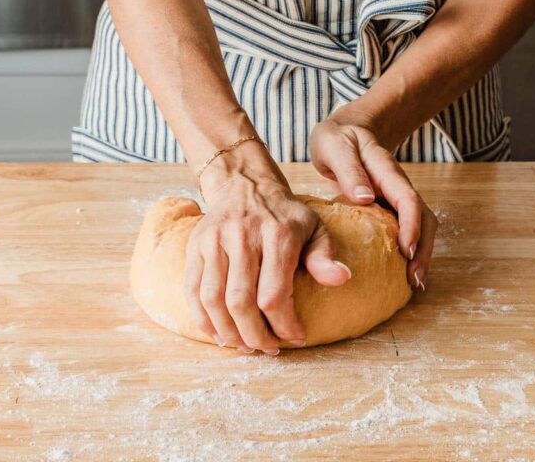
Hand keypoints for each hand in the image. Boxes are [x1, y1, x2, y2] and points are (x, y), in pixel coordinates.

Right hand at [183, 140, 350, 353]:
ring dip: (228, 332)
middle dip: (255, 335)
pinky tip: (220, 335)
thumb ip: (325, 255)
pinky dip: (203, 319)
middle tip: (269, 349)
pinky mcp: (195, 246)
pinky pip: (193, 290)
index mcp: (277, 234)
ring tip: (245, 346)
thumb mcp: (314, 228)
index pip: (274, 294)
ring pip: (214, 300)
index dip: (284, 325)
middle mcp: (242, 236)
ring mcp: (214, 241)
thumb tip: (341, 278)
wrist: (244, 185)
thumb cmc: (284, 215)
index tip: (296, 337)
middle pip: (241, 302)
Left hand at [309, 108, 437, 290]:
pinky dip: (409, 252)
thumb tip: (365, 198)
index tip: (407, 250)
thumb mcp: (334, 145)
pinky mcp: (391, 209)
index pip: (407, 198)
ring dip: (421, 254)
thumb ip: (348, 169)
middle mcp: (398, 186)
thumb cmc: (339, 138)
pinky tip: (402, 274)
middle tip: (414, 279)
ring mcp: (397, 198)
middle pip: (424, 217)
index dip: (411, 225)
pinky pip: (406, 231)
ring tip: (413, 283)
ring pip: (421, 227)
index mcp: (386, 170)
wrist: (347, 131)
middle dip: (424, 249)